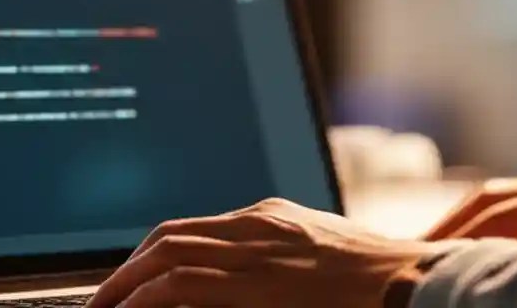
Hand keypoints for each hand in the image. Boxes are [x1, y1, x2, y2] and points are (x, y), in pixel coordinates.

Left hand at [84, 197, 436, 307]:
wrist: (412, 284)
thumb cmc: (380, 283)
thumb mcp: (324, 258)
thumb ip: (283, 266)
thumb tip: (262, 287)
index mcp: (272, 219)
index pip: (197, 230)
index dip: (158, 254)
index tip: (138, 279)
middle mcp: (255, 226)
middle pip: (171, 237)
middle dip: (130, 267)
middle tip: (104, 298)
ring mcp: (251, 251)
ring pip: (165, 255)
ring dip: (124, 284)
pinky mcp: (251, 282)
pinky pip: (178, 284)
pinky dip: (144, 297)